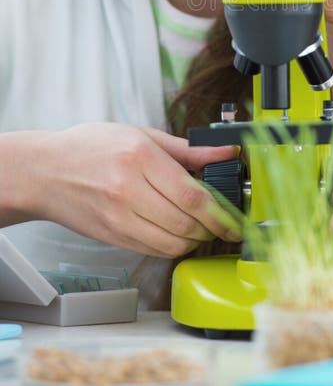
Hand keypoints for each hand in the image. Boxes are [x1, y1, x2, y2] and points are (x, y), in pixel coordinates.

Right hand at [32, 123, 240, 256]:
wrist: (44, 172)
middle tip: (223, 224)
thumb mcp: (141, 135)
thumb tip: (226, 153)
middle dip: (213, 229)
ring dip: (195, 241)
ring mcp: (118, 217)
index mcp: (139, 158)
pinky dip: (173, 246)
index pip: (192, 196)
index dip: (221, 214)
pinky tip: (177, 232)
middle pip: (185, 224)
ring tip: (201, 228)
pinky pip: (154, 250)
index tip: (235, 220)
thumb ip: (187, 149)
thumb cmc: (91, 147)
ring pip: (172, 244)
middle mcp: (127, 190)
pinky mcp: (112, 237)